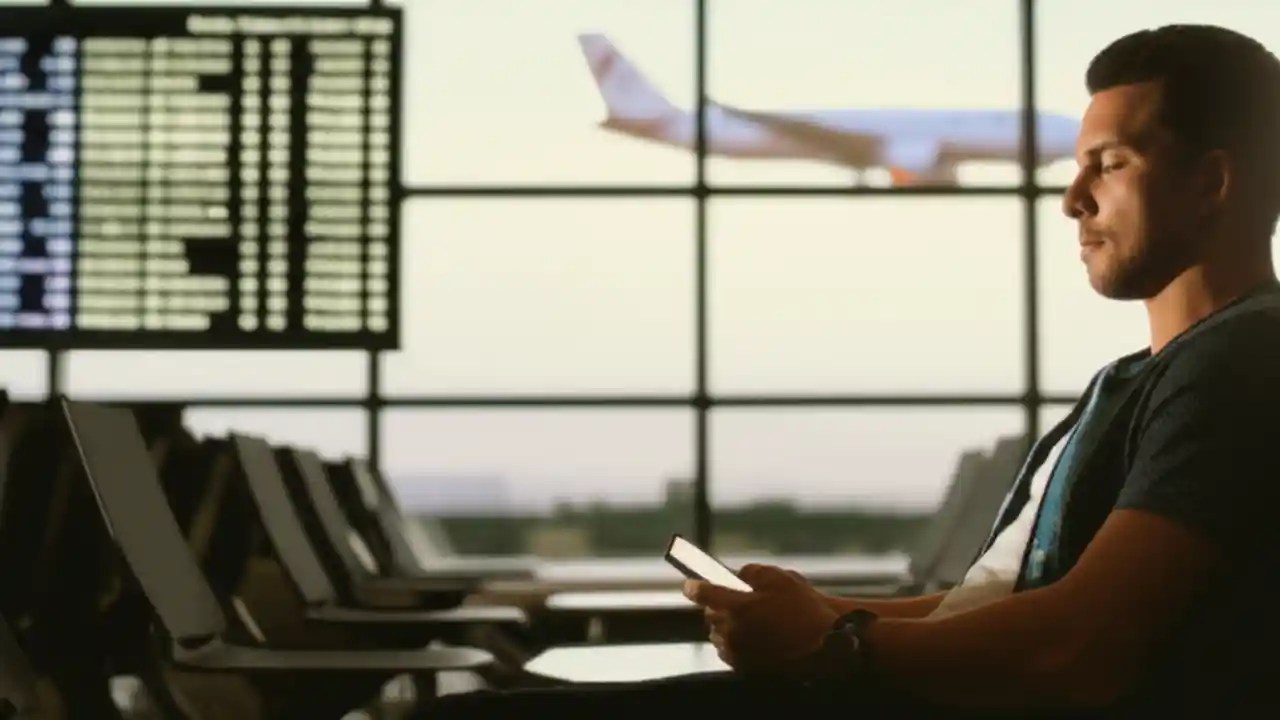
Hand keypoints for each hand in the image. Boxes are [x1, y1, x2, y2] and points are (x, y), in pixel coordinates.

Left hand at [683, 563, 838, 676]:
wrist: (823, 646)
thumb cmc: (804, 610)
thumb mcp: (781, 578)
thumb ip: (752, 572)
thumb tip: (737, 576)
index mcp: (737, 606)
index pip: (702, 593)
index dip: (694, 586)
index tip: (690, 584)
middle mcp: (731, 630)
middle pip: (709, 613)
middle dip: (717, 604)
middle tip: (734, 600)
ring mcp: (736, 651)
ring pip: (718, 633)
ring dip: (725, 624)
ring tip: (747, 619)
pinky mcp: (743, 666)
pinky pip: (728, 650)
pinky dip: (733, 641)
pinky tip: (752, 635)